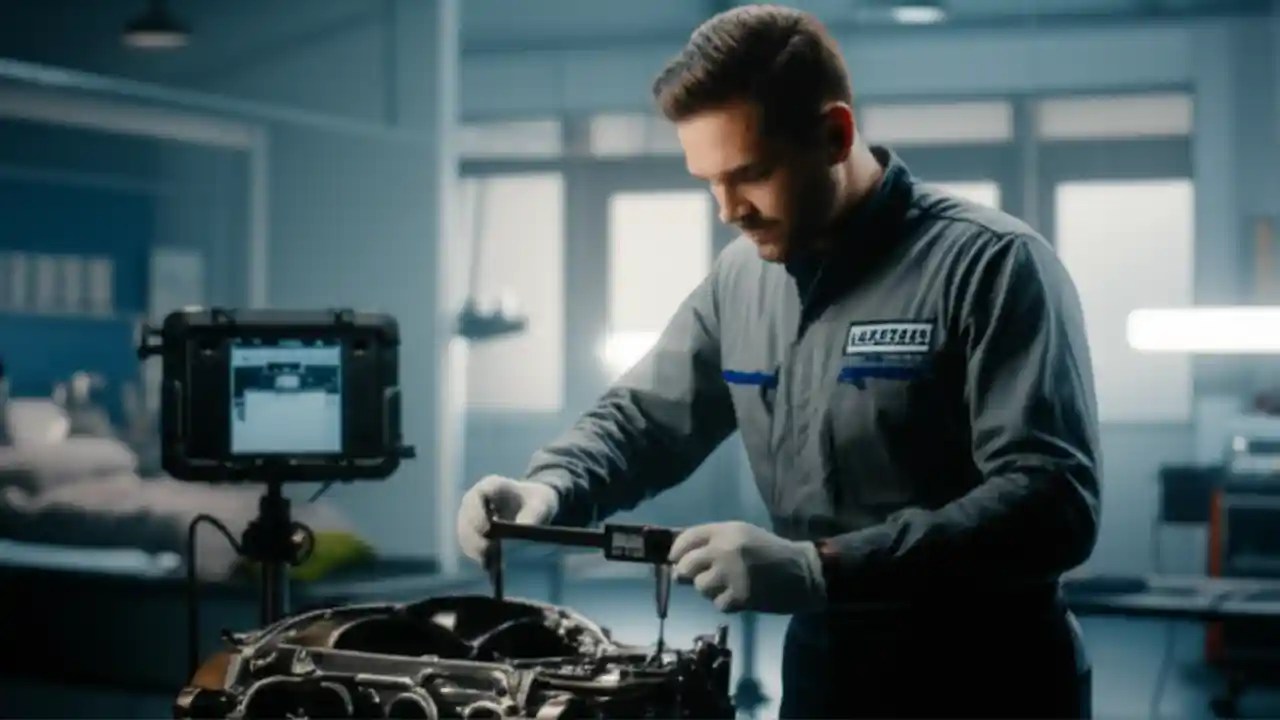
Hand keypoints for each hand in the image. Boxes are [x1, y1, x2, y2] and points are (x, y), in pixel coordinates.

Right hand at [456, 475, 558, 566]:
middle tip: (486, 552)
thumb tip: (522, 530)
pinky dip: (478, 555)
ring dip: (474, 549)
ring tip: (488, 563)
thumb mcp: (542, 504)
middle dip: (473, 537)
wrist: (533, 506)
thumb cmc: (537, 501)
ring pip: (465, 535)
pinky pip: (470, 546)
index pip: (476, 496)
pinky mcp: (473, 535)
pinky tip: (490, 565)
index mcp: (491, 486)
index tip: (486, 529)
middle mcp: (475, 501)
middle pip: (466, 518)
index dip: (476, 513)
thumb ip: (534, 514)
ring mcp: (471, 518)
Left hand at [669, 521, 825, 613]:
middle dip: (686, 574)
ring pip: (699, 587)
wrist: (803, 572)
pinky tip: (739, 596)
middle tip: (697, 577)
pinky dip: (726, 603)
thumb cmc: (771, 552)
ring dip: (709, 590)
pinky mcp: (740, 596)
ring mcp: (731, 573)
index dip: (676, 552)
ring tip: (725, 585)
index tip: (674, 560)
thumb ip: (715, 540)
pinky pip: (717, 603)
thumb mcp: (743, 534)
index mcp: (725, 531)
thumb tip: (681, 555)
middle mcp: (724, 549)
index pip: (686, 539)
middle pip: (685, 566)